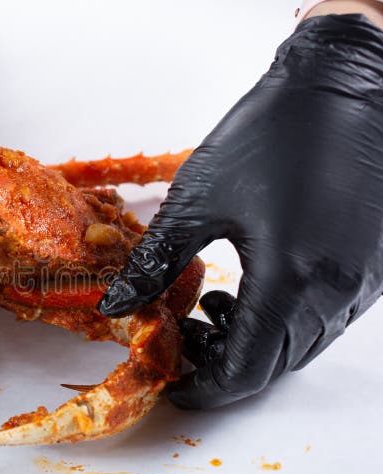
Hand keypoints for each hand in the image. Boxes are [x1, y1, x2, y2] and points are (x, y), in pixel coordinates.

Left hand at [98, 14, 382, 408]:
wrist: (346, 85)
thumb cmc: (272, 134)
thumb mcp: (198, 201)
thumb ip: (156, 263)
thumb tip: (118, 305)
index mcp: (292, 280)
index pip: (245, 370)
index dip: (204, 386)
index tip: (171, 381)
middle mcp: (336, 294)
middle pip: (273, 367)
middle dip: (221, 365)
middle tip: (180, 340)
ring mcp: (360, 284)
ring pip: (299, 348)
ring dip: (249, 345)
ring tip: (205, 313)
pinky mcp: (369, 268)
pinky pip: (320, 321)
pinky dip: (279, 323)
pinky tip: (246, 291)